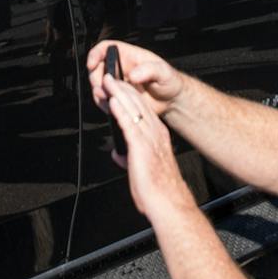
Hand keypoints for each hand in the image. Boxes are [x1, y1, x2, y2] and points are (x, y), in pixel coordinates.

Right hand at [85, 39, 183, 113]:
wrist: (172, 100)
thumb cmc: (169, 80)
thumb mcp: (163, 71)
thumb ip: (149, 70)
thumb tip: (133, 75)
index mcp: (129, 56)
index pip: (106, 48)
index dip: (95, 54)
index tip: (92, 64)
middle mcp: (121, 68)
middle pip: (98, 68)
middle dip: (95, 78)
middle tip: (102, 88)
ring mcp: (119, 84)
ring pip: (99, 85)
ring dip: (99, 93)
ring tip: (108, 99)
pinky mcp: (119, 98)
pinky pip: (106, 100)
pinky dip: (105, 105)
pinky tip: (113, 108)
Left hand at [103, 75, 188, 219]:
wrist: (169, 203)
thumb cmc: (158, 190)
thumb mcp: (142, 168)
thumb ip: (130, 158)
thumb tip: (118, 154)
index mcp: (158, 137)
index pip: (143, 110)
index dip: (129, 96)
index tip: (119, 87)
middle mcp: (155, 133)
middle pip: (138, 104)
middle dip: (123, 88)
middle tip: (111, 76)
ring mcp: (148, 138)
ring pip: (133, 109)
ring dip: (119, 93)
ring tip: (109, 81)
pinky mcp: (140, 146)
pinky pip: (128, 123)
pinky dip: (119, 110)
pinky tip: (112, 101)